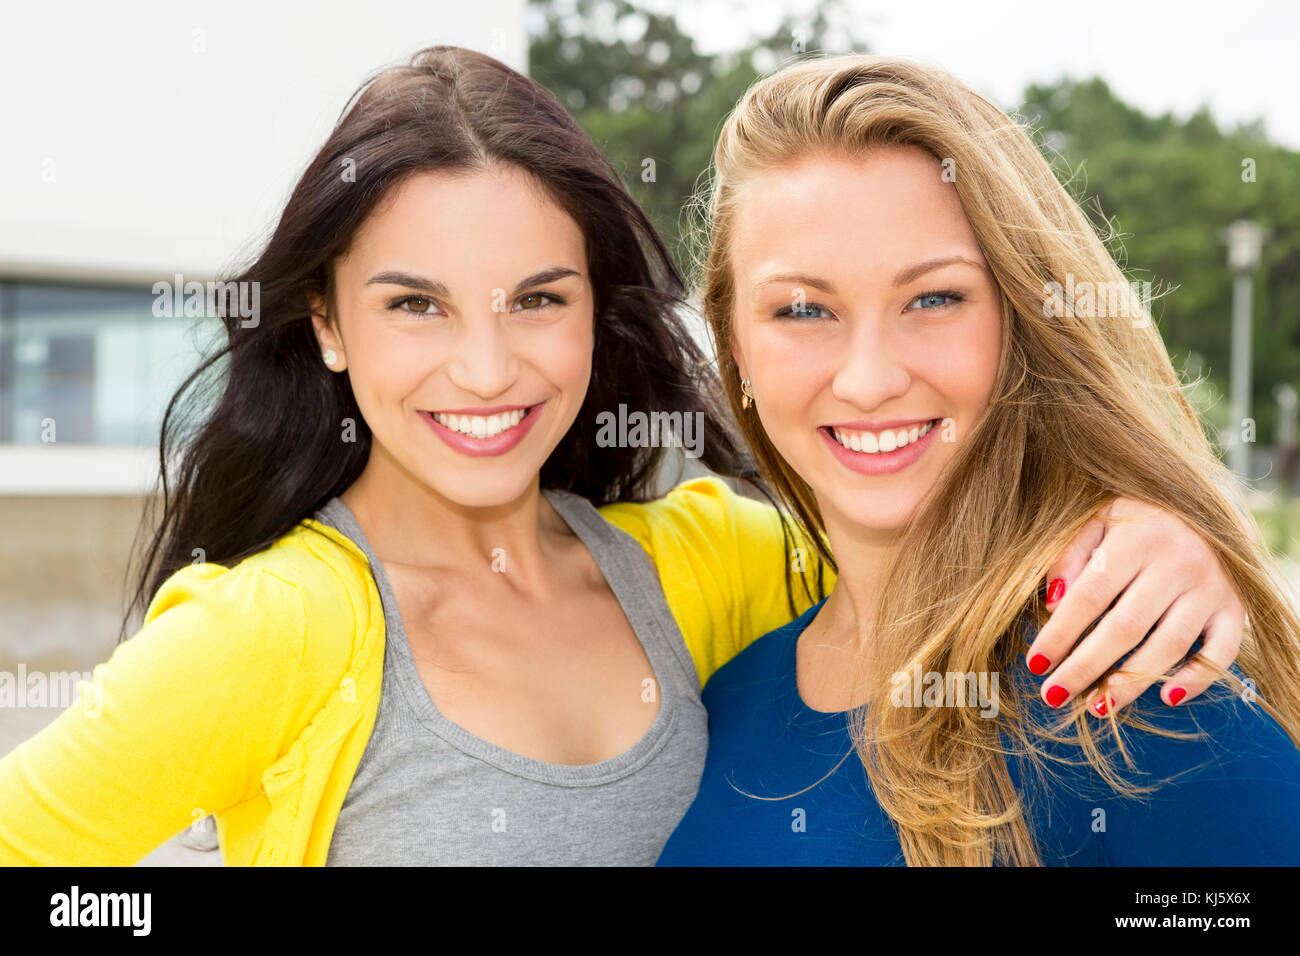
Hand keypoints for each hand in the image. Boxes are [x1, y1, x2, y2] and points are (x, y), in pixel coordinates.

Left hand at [1024, 498, 1246, 715]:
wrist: (1205, 510)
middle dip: (1086, 666)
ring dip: (1132, 683)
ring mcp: (1211, 588)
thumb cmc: (1135, 520)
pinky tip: (1168, 697)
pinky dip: (1198, 679)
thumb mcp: (1097, 520)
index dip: (1061, 632)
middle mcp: (1179, 563)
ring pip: (1168, 646)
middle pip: (1126, 627)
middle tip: (1055, 695)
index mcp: (1138, 539)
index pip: (1091, 594)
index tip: (1036, 663)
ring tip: (1097, 707)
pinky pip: (1221, 652)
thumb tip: (1052, 604)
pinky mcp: (1235, 608)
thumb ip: (1070, 556)